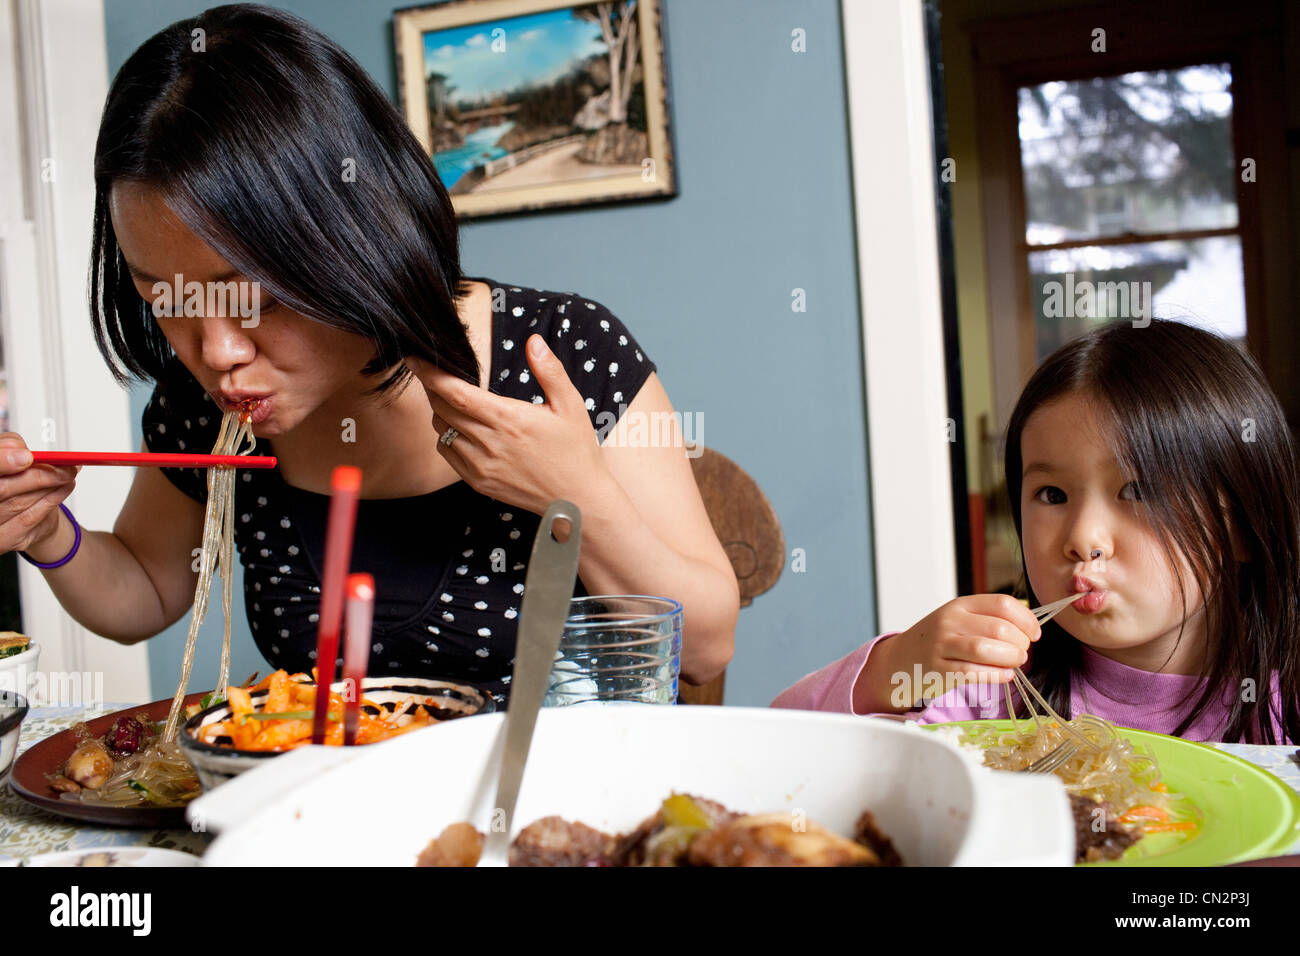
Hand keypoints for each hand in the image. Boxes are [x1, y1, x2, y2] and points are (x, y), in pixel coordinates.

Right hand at [0, 433, 80, 554]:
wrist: (21, 512)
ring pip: (19, 503)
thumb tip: (19, 450)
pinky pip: (30, 518)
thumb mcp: (7, 453)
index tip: (27, 457)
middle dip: (37, 475)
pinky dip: (52, 500)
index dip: (2, 462)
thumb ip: (9, 446)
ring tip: (68, 473)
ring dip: (50, 485)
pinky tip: (66, 487)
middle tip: (63, 466)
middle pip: (1, 489)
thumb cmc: (12, 479)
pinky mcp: (3, 540)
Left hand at [405, 335, 612, 515]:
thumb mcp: (570, 405)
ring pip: (441, 431)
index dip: (432, 375)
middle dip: (433, 388)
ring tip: (452, 402)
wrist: (577, 501)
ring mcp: (481, 466)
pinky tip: (462, 429)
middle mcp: (490, 443)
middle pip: (442, 409)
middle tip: (436, 376)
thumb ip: (550, 371)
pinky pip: (447, 453)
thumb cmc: (576, 451)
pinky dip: (446, 437)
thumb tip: (534, 341)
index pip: (457, 393)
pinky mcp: (478, 482)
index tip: (416, 360)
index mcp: (509, 419)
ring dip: (440, 413)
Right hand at [883, 594, 1041, 705]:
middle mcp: (950, 621)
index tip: (1035, 633)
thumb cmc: (939, 641)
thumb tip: (1030, 629)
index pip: (1002, 604)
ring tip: (1014, 663)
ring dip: (1010, 659)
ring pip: (986, 649)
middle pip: (999, 628)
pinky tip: (1004, 675)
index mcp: (960, 605)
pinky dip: (996, 675)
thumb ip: (989, 619)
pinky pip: (973, 672)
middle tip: (1022, 652)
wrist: (901, 659)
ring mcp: (942, 645)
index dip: (1027, 620)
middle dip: (1021, 644)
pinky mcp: (939, 670)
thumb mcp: (960, 620)